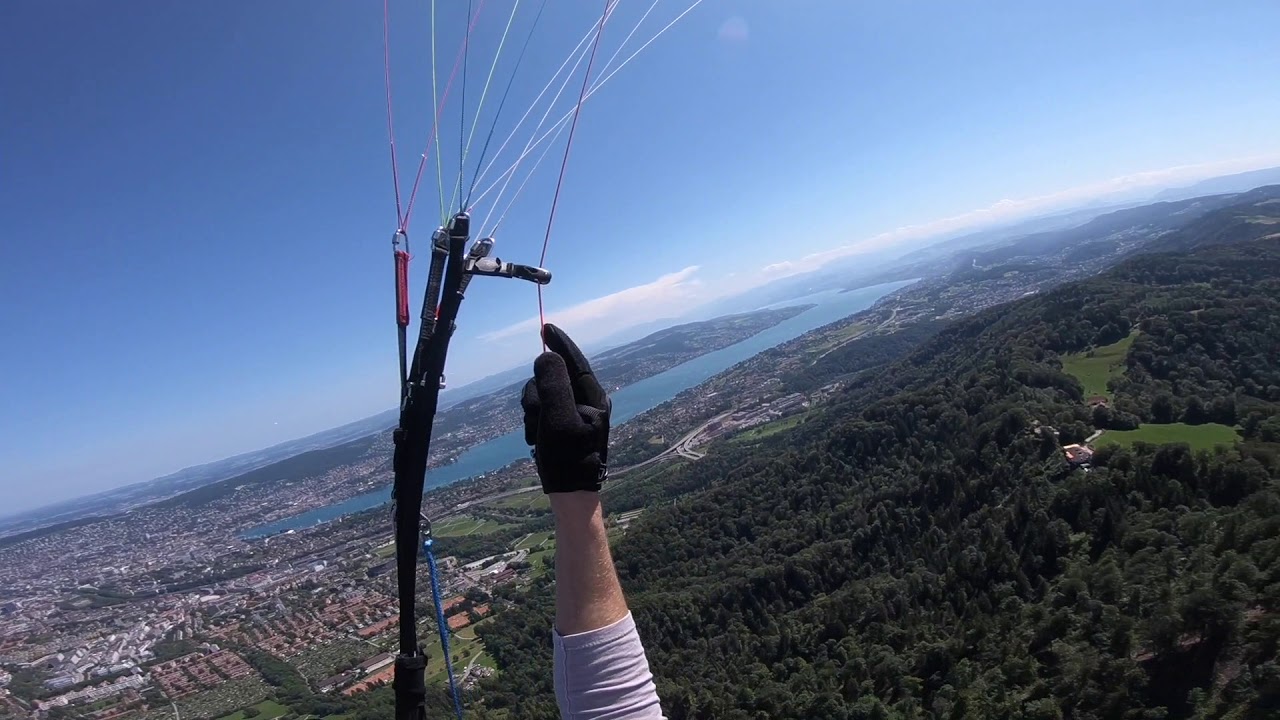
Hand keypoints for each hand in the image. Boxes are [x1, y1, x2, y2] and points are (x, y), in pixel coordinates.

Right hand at [521, 324, 610, 492]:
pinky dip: (534, 424)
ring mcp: (575, 414)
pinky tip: (537, 442)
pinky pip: (540, 412)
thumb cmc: (569, 460)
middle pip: (552, 379)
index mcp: (593, 397)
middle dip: (537, 396)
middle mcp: (587, 402)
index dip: (560, 343)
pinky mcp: (564, 426)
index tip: (545, 327)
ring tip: (538, 436)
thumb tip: (548, 356)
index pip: (575, 361)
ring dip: (533, 413)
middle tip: (537, 420)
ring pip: (542, 395)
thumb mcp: (559, 419)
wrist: (572, 496)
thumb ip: (554, 385)